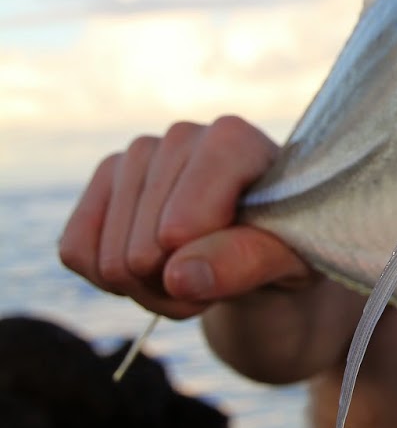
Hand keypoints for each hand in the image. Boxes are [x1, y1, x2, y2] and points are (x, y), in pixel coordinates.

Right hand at [59, 116, 314, 319]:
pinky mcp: (104, 180)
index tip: (247, 264)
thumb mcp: (290, 259)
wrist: (266, 240)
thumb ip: (246, 262)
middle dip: (178, 288)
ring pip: (109, 260)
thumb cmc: (286, 243)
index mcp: (232, 141)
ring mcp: (137, 155)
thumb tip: (178, 273)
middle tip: (221, 273)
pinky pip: (75, 250)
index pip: (180, 228)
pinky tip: (154, 265)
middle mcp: (180, 136)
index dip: (205, 269)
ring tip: (196, 268)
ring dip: (151, 290)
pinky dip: (109, 280)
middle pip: (140, 254)